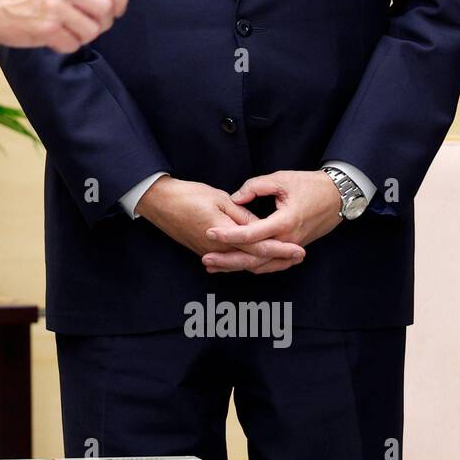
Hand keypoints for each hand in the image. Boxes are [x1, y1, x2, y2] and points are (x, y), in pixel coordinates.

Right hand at [0, 0, 126, 51]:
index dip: (120, 0)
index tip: (118, 10)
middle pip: (106, 9)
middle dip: (104, 22)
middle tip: (91, 25)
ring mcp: (54, 7)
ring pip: (93, 30)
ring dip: (85, 35)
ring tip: (69, 31)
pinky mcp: (46, 29)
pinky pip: (74, 45)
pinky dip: (68, 45)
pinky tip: (55, 38)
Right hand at [135, 176, 305, 273]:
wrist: (159, 203)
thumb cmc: (188, 196)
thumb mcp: (219, 199)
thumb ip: (242, 215)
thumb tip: (259, 225)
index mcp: (224, 235)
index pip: (259, 247)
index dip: (281, 249)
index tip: (299, 250)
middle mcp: (218, 250)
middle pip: (253, 261)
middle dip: (278, 260)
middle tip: (298, 257)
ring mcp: (210, 253)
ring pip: (242, 264)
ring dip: (263, 263)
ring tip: (284, 259)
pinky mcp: (204, 252)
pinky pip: (230, 262)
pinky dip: (246, 262)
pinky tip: (255, 261)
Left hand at [200, 169, 342, 271]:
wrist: (338, 196)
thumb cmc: (310, 185)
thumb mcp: (281, 179)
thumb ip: (255, 187)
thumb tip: (235, 198)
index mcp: (285, 222)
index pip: (252, 234)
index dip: (229, 234)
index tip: (210, 232)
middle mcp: (288, 240)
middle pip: (254, 258)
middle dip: (228, 260)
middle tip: (206, 258)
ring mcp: (292, 247)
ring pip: (262, 266)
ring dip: (237, 267)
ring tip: (214, 266)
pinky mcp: (293, 249)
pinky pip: (272, 265)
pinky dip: (254, 267)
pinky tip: (237, 267)